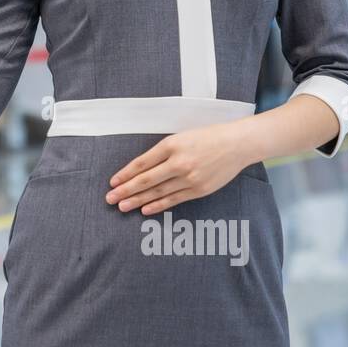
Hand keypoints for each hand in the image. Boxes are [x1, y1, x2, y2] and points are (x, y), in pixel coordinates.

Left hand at [105, 122, 250, 213]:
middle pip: (146, 180)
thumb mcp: (181, 137)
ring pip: (158, 192)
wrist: (237, 144)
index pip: (142, 163)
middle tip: (110, 199)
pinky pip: (173, 200)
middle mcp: (179, 162)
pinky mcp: (199, 190)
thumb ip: (162, 151)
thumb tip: (140, 169)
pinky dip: (158, 205)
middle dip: (125, 190)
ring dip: (138, 201)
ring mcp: (189, 178)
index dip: (125, 174)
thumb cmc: (207, 137)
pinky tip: (145, 209)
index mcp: (171, 145)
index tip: (112, 182)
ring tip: (122, 207)